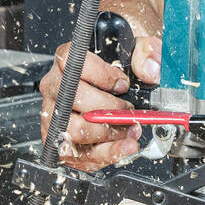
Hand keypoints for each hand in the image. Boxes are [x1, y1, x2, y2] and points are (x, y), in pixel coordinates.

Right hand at [38, 35, 161, 171]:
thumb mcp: (134, 50)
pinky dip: (106, 153)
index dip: (101, 75)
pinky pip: (79, 154)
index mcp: (68, 62)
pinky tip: (123, 146)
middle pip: (75, 98)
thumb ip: (145, 52)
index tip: (123, 84)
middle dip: (109, 109)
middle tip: (128, 111)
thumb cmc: (117, 71)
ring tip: (128, 130)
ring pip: (74, 129)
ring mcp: (54, 115)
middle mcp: (56, 87)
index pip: (72, 62)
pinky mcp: (59, 141)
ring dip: (108, 134)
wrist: (112, 94)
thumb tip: (150, 70)